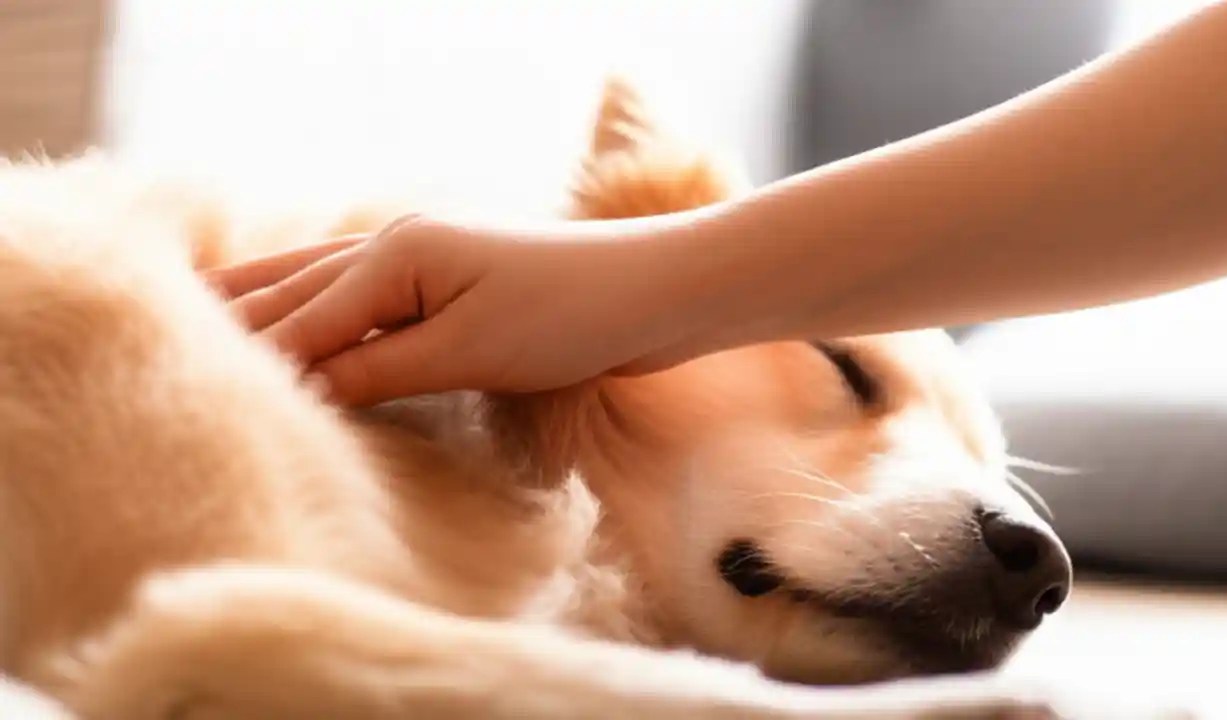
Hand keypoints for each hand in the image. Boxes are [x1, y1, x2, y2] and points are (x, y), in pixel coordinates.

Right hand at [204, 215, 697, 404]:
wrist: (653, 292)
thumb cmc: (570, 316)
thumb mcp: (466, 351)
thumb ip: (377, 369)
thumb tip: (298, 388)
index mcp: (394, 254)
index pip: (300, 320)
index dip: (250, 363)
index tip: (191, 399)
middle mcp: (398, 244)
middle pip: (297, 291)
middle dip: (238, 324)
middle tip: (166, 353)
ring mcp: (423, 258)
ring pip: (323, 284)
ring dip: (269, 306)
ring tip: (202, 320)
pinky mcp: (448, 283)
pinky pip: (364, 299)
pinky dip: (322, 313)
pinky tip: (301, 322)